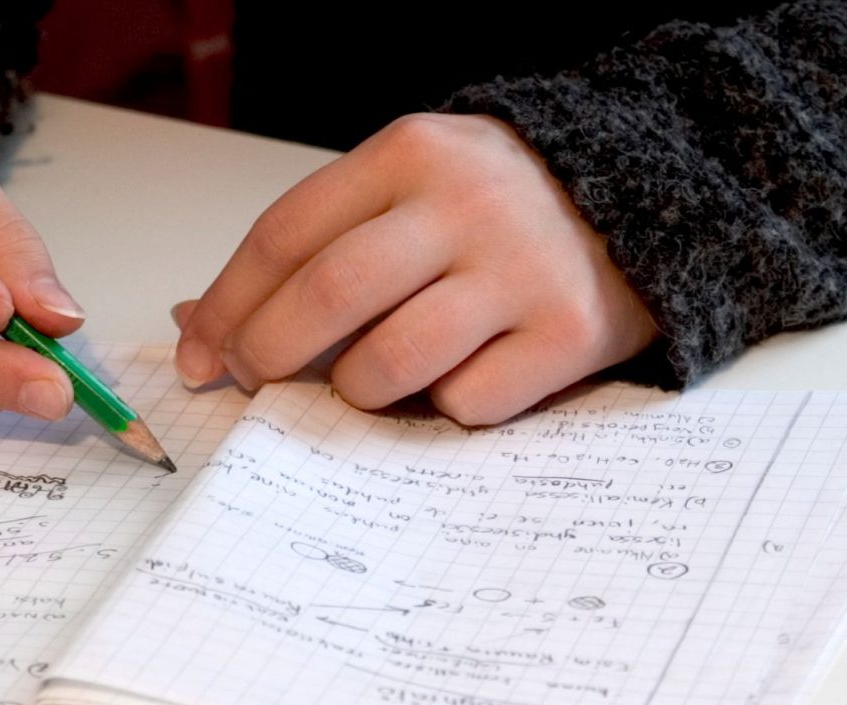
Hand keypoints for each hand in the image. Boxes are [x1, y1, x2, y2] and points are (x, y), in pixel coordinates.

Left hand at [173, 114, 657, 423]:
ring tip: (364, 383)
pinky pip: (465, 403)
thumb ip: (312, 246)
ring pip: (389, 362)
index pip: (286, 234)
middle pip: (328, 294)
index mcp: (410, 155)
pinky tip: (455, 379)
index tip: (199, 353)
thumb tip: (197, 323)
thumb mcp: (404, 192)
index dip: (228, 303)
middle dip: (266, 352)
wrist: (650, 196)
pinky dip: (440, 408)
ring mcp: (521, 270)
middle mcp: (465, 204)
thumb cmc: (494, 210)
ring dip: (354, 391)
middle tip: (250, 381)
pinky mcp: (568, 335)